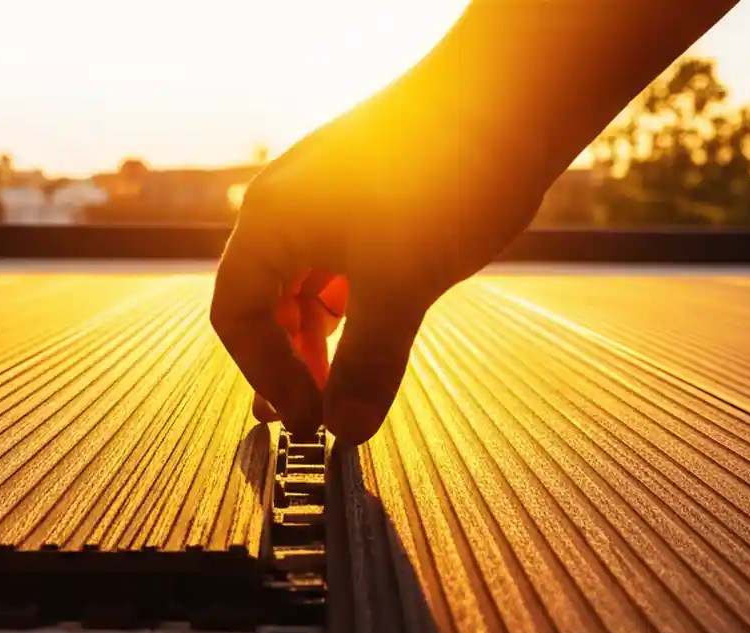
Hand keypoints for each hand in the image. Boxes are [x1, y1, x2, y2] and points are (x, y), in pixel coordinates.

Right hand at [211, 86, 542, 443]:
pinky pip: (344, 253)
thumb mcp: (398, 286)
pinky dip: (354, 297)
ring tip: (346, 373)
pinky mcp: (372, 184)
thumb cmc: (442, 168)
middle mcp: (290, 201)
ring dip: (323, 333)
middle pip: (266, 298)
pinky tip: (381, 318)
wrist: (512, 90)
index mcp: (271, 222)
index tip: (305, 416)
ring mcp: (331, 190)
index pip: (236, 316)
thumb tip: (348, 425)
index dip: (265, 376)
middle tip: (314, 408)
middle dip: (289, 360)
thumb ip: (368, 364)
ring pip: (308, 277)